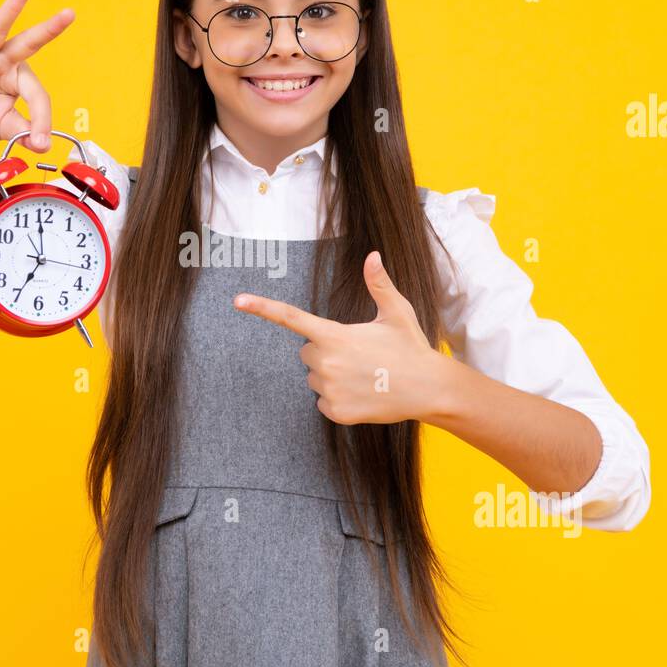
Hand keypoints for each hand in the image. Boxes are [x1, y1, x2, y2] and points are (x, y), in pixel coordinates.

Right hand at [0, 0, 74, 151]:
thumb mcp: (4, 128)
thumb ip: (24, 132)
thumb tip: (43, 146)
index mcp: (16, 77)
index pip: (36, 93)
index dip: (41, 118)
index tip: (40, 140)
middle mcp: (0, 62)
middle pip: (27, 43)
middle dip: (48, 29)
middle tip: (69, 14)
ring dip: (12, 8)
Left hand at [233, 251, 459, 424]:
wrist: (428, 389)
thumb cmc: (411, 347)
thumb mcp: (396, 312)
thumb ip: (379, 284)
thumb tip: (373, 255)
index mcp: (334, 335)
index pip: (290, 317)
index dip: (262, 307)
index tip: (238, 300)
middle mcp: (325, 362)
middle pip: (307, 352)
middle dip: (326, 351)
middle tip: (358, 354)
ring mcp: (328, 389)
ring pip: (315, 378)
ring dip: (332, 375)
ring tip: (365, 374)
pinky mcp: (335, 411)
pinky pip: (323, 401)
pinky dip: (338, 398)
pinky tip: (363, 393)